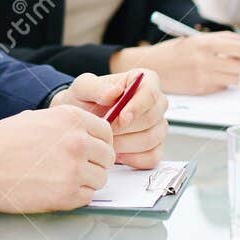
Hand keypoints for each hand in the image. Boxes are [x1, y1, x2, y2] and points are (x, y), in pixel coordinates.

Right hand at [0, 105, 113, 212]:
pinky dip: (75, 197)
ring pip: (100, 179)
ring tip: (61, 180)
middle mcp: (77, 141)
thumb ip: (63, 125)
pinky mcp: (67, 195)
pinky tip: (55, 191)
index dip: (99, 143)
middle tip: (76, 168)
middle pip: (107, 157)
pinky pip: (87, 197)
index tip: (91, 151)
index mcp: (70, 118)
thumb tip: (84, 135)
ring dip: (85, 181)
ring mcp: (74, 169)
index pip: (106, 132)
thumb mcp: (35, 118)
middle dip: (94, 163)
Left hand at [50, 70, 169, 168]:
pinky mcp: (155, 147)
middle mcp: (156, 104)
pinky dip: (133, 159)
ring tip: (107, 141)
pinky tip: (117, 154)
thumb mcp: (82, 88)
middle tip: (107, 132)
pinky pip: (152, 157)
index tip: (121, 117)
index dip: (138, 106)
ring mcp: (157, 126)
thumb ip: (97, 87)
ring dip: (126, 144)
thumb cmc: (84, 101)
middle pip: (152, 118)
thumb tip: (116, 91)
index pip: (151, 92)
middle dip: (126, 128)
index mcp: (144, 81)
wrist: (81, 122)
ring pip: (151, 139)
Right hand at [113, 33, 239, 93]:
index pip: (239, 48)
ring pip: (234, 79)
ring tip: (225, 69)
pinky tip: (212, 76)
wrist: (150, 67)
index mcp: (203, 43)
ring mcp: (202, 77)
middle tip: (238, 61)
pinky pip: (222, 87)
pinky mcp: (200, 89)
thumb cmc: (174, 50)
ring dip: (234, 74)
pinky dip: (222, 82)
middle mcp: (204, 60)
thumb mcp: (194, 38)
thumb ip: (221, 38)